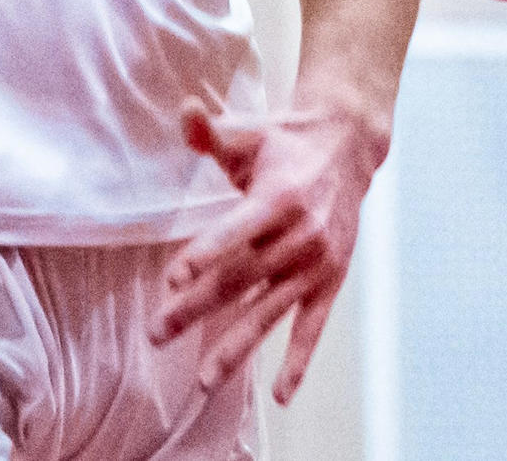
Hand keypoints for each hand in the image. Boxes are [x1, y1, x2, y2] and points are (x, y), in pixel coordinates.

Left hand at [150, 100, 381, 404]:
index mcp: (278, 196)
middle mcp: (299, 235)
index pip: (236, 230)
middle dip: (196, 308)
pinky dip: (298, 361)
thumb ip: (212, 130)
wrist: (348, 147)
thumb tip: (186, 112)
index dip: (205, 253)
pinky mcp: (329, 281)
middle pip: (241, 279)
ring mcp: (315, 264)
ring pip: (269, 312)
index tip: (172, 279)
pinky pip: (312, 327)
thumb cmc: (285, 140)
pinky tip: (281, 394)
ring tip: (203, 381)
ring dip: (236, 348)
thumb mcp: (250, 129)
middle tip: (157, 334)